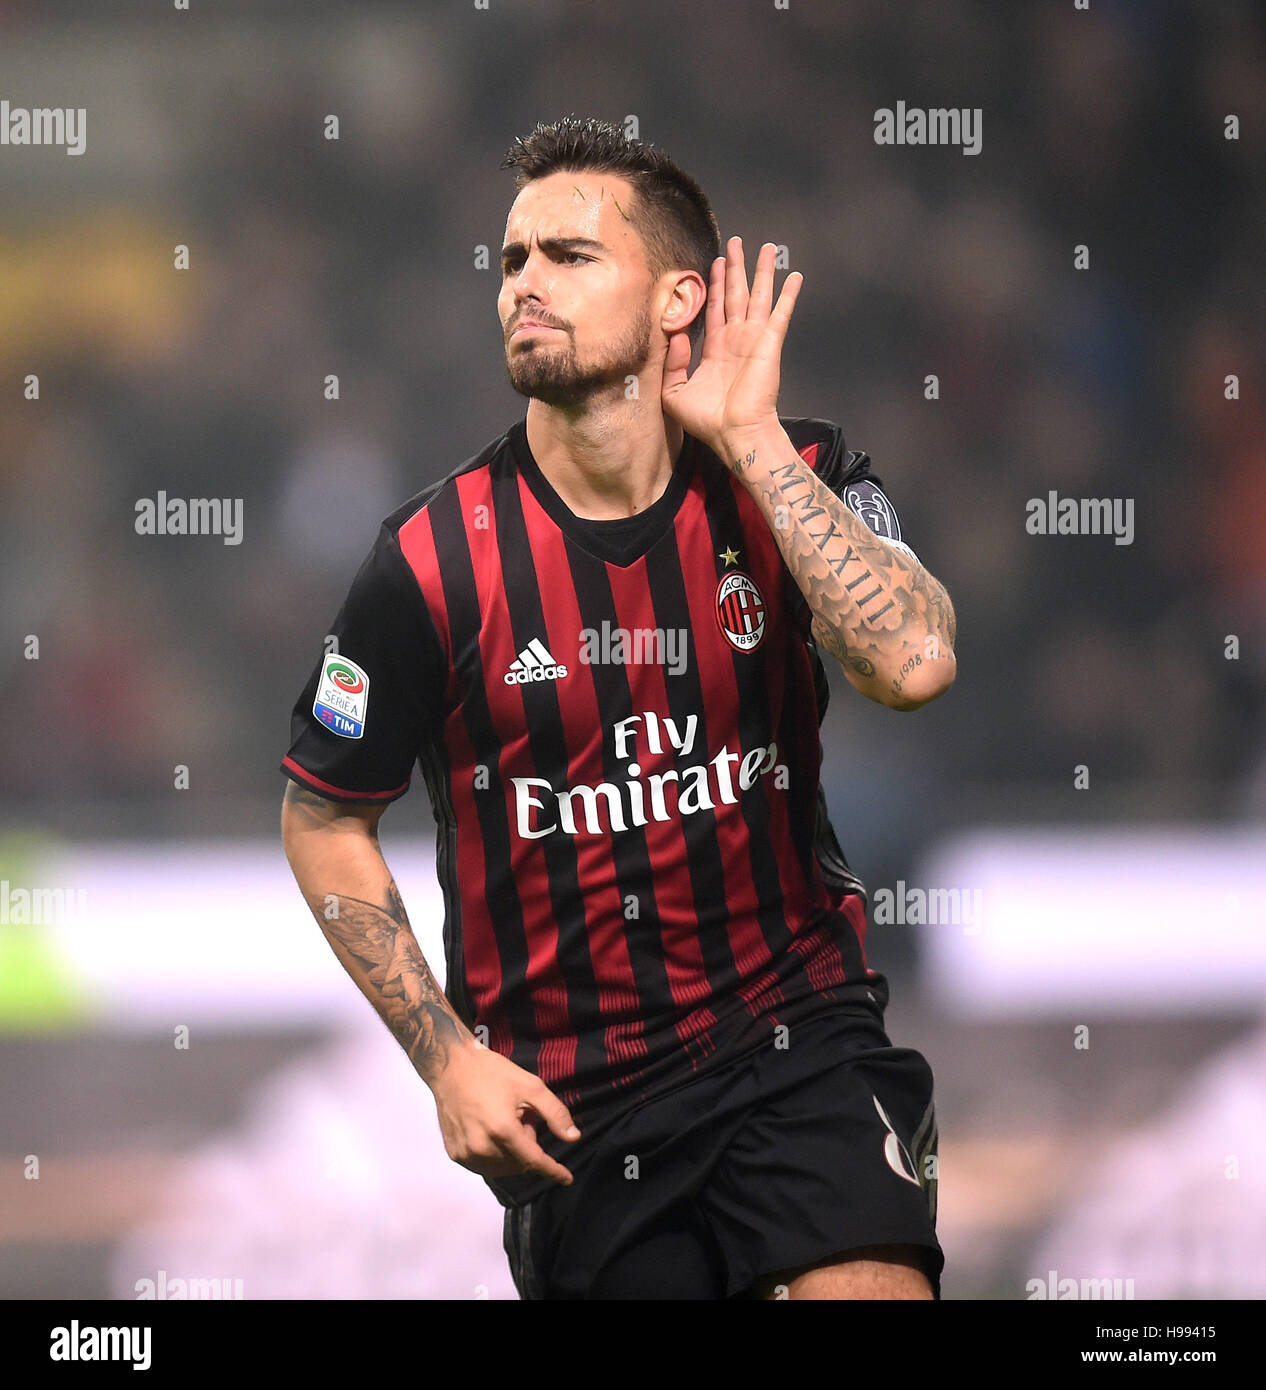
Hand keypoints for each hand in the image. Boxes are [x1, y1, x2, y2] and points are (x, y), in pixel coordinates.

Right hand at [428, 1040, 579, 1184]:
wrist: (452, 1067)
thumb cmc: (493, 1073)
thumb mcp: (530, 1086)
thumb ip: (554, 1113)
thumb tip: (573, 1137)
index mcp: (502, 1130)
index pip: (534, 1160)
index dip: (553, 1171)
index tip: (567, 1179)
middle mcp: (482, 1147)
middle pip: (519, 1164)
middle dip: (527, 1146)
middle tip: (522, 1118)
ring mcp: (466, 1153)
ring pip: (502, 1168)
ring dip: (511, 1153)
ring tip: (505, 1123)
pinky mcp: (455, 1154)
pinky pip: (484, 1166)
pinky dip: (494, 1155)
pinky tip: (490, 1131)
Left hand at [661, 236, 802, 457]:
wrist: (734, 434)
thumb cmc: (707, 422)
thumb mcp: (674, 393)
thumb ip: (671, 364)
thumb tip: (676, 334)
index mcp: (716, 351)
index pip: (715, 310)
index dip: (715, 286)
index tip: (714, 264)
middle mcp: (736, 341)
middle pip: (736, 294)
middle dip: (736, 268)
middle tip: (736, 242)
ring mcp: (754, 340)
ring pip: (758, 296)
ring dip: (763, 271)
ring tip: (766, 247)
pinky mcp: (769, 344)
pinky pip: (780, 314)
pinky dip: (788, 295)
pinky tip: (795, 276)